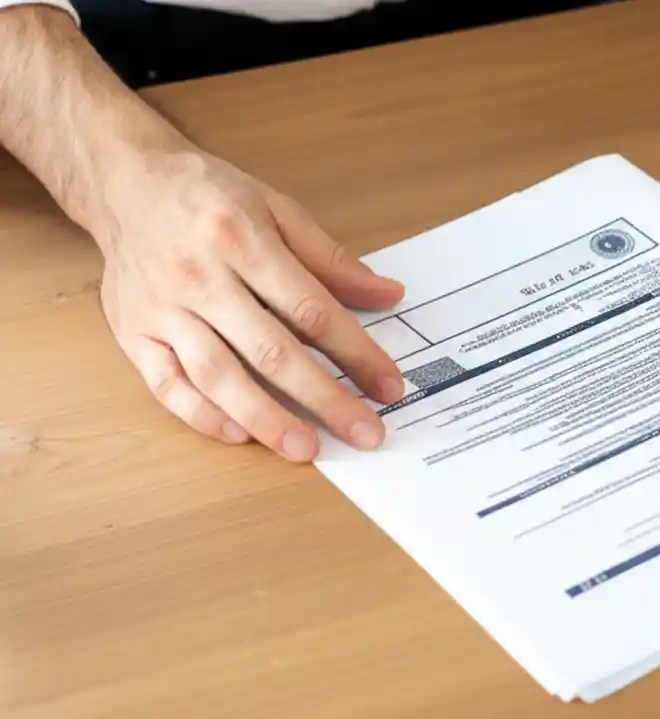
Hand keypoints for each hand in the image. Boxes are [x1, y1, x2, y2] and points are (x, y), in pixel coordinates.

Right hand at [95, 147, 405, 461]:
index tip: (388, 385)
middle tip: (364, 432)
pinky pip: (166, 383)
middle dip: (324, 397)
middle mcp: (198, 276)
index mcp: (240, 239)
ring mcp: (161, 308)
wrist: (125, 182)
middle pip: (269, 350)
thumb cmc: (207, 197)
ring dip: (265, 417)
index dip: (356, 352)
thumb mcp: (276, 208)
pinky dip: (200, 413)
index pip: (311, 308)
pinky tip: (238, 433)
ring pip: (216, 374)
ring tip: (306, 449)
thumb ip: (331, 259)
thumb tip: (387, 294)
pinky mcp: (132, 331)